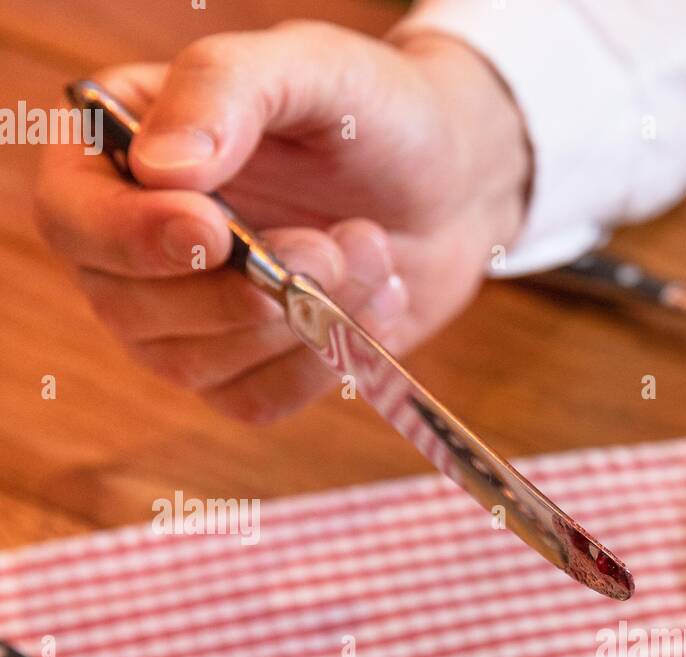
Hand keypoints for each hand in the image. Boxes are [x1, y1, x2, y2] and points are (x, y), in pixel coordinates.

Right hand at [36, 21, 530, 420]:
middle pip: (129, 309)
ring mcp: (187, 318)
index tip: (216, 230)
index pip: (74, 218)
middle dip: (241, 291)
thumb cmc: (374, 114)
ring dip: (296, 323)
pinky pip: (254, 401)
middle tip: (335, 244)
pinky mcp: (249, 370)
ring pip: (194, 365)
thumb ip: (226, 91)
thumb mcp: (309, 68)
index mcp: (119, 155)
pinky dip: (320, 363)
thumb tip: (160, 168)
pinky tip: (375, 304)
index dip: (132, 238)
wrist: (454, 185)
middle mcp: (135, 245)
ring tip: (372, 254)